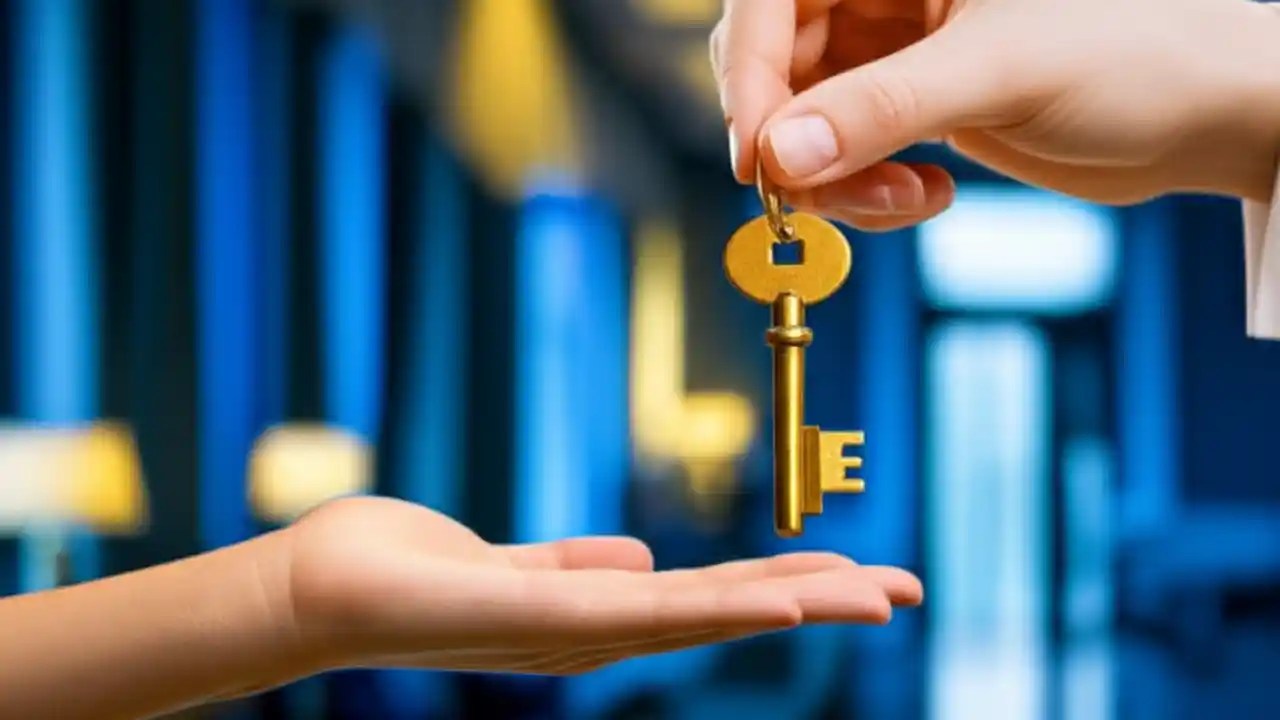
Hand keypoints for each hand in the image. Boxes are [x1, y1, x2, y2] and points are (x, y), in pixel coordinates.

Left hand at [282, 497, 921, 675]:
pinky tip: (781, 602)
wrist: (321, 589)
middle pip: (724, 615)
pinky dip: (722, 610)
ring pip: (706, 618)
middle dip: (818, 603)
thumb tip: (644, 559)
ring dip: (795, 607)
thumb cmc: (403, 571)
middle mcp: (597, 638)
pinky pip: (649, 614)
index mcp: (594, 617)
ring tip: (873, 595)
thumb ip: (576, 564)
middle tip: (905, 590)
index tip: (855, 577)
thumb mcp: (509, 563)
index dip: (786, 593)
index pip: (707, 602)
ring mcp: (578, 635)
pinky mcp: (549, 619)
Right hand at [713, 0, 1279, 230]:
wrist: (1198, 114)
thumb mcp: (1000, 72)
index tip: (757, 150)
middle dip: (790, 137)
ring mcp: (892, 50)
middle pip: (774, 60)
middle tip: (817, 192)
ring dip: (831, 177)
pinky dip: (863, 189)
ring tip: (903, 198)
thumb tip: (779, 155)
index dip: (749, 67)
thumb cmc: (1132, 53)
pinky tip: (926, 193)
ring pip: (802, 118)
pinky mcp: (907, 104)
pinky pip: (842, 152)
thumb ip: (882, 109)